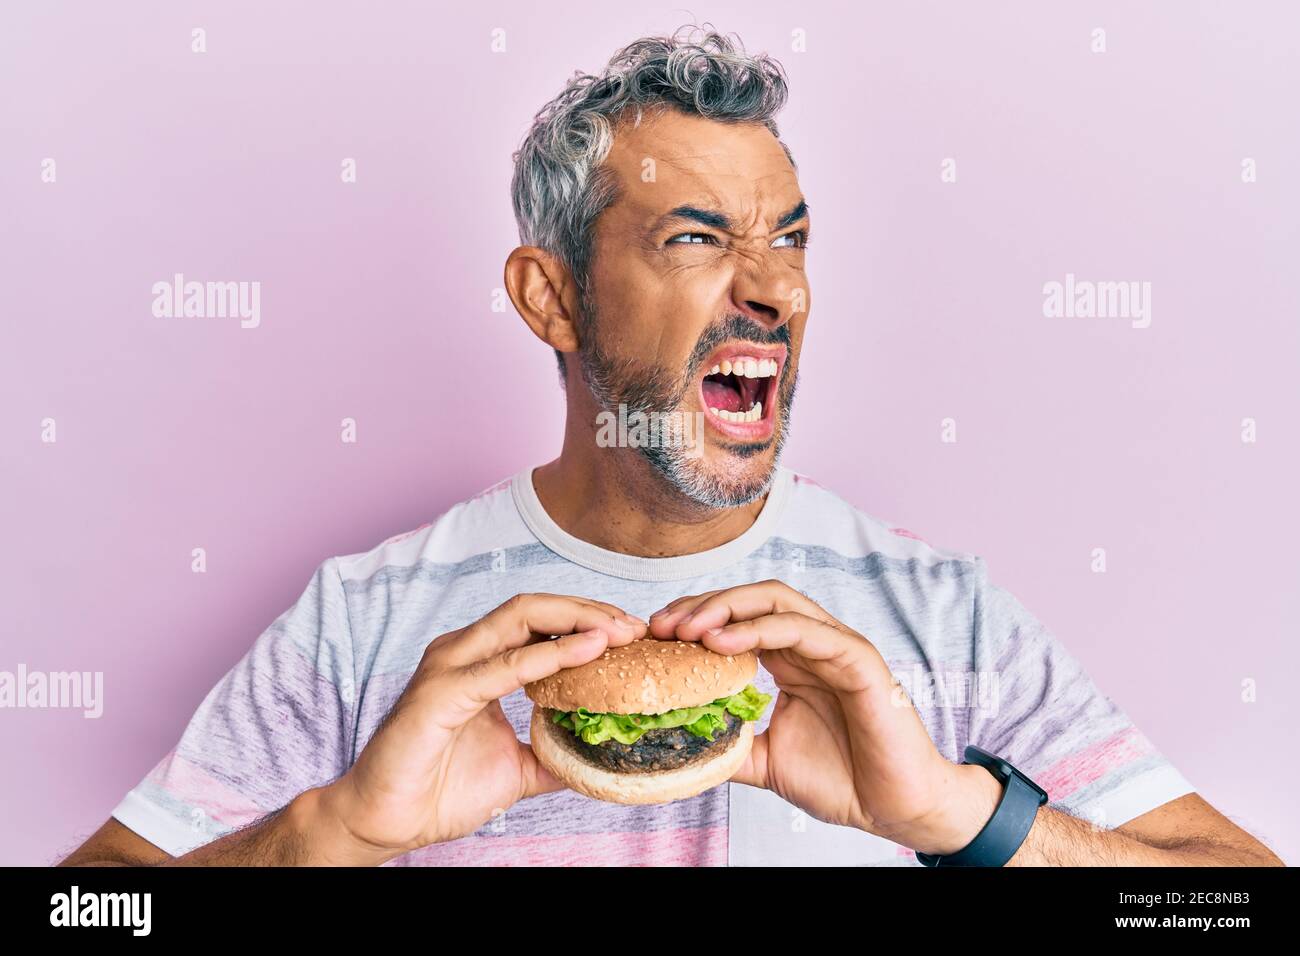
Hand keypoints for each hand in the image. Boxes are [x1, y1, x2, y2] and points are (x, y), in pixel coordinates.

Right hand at [316, 593, 646, 862]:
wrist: (388, 820)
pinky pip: (502, 667)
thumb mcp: (516, 768)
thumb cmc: (439, 788)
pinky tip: (584, 654)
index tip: (633, 636)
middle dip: (589, 611)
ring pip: (519, 619)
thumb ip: (553, 753)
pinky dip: (547, 656)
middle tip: (635, 629)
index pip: (541, 621)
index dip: (588, 621)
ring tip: (617, 633)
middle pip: (535, 607)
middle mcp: (463, 650)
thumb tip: (596, 756)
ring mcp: (449, 666)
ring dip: (575, 621)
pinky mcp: (440, 693)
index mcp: (480, 660)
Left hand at [649, 580, 1000, 854]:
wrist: (895, 808)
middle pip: (752, 599)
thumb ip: (730, 744)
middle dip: (703, 606)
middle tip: (661, 627)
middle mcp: (813, 644)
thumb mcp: (767, 761)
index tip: (653, 636)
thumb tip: (679, 744)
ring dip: (726, 608)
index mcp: (791, 660)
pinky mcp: (858, 659)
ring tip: (686, 629)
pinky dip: (760, 628)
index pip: (738, 618)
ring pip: (777, 602)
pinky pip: (805, 630)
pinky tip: (723, 643)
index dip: (695, 619)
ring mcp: (837, 646)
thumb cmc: (843, 780)